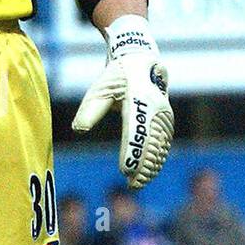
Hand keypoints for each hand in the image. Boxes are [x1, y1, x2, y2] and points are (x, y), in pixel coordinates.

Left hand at [72, 14, 172, 188]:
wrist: (140, 60)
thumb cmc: (115, 76)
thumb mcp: (99, 89)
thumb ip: (90, 109)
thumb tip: (79, 128)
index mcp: (138, 100)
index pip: (135, 132)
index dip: (131, 153)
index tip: (124, 171)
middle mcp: (154, 108)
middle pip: (151, 143)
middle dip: (142, 166)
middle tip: (132, 184)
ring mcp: (163, 112)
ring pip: (160, 144)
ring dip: (152, 165)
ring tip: (140, 181)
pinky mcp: (166, 117)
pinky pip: (164, 140)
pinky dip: (158, 156)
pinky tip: (152, 169)